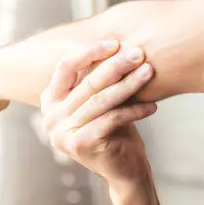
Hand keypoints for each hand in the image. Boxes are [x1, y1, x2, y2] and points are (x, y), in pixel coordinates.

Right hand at [40, 41, 157, 188]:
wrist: (123, 169)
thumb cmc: (115, 129)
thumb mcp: (101, 99)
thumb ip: (95, 76)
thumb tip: (114, 35)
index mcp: (50, 100)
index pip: (65, 66)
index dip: (90, 51)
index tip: (116, 42)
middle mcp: (50, 117)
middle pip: (87, 83)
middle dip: (117, 65)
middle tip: (139, 52)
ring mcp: (62, 133)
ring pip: (101, 100)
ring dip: (129, 84)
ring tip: (149, 71)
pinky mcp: (80, 144)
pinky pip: (112, 119)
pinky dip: (134, 109)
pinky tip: (153, 105)